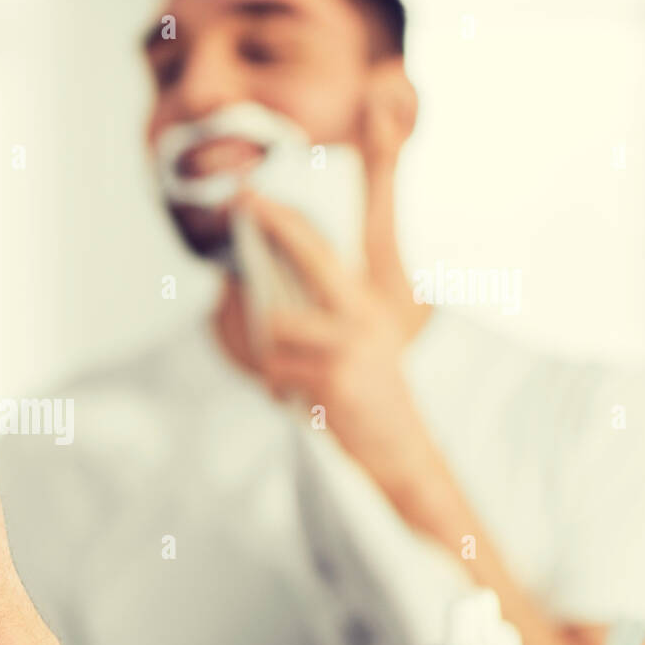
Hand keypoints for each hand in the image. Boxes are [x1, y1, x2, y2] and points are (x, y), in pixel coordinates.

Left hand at [244, 189, 442, 501]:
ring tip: (285, 379)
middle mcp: (363, 313)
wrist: (401, 450)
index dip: (285, 218)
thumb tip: (255, 303)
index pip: (322, 248)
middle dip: (275, 223)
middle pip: (311, 255)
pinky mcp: (335, 376)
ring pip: (278, 323)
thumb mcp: (354, 350)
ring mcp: (351, 343)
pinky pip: (277, 369)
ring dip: (267, 353)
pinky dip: (275, 388)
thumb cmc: (367, 401)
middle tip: (243, 200)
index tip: (251, 194)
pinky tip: (295, 401)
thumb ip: (318, 322)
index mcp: (365, 303)